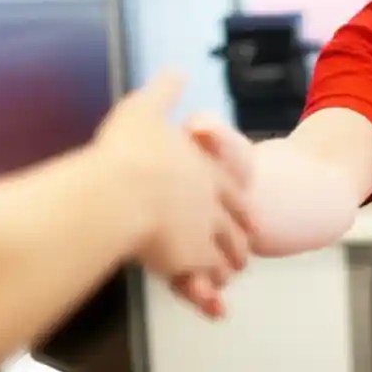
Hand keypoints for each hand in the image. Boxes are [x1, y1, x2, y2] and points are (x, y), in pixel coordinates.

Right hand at [91, 73, 251, 316]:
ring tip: (224, 283)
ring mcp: (202, 236)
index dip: (239, 208)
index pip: (233, 193)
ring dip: (224, 271)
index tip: (253, 222)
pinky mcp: (186, 263)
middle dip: (238, 245)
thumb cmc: (126, 151)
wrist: (118, 192)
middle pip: (235, 230)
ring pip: (224, 260)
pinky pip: (202, 284)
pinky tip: (209, 302)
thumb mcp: (146, 107)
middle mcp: (211, 204)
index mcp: (205, 170)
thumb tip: (176, 70)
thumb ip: (164, 91)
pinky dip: (208, 294)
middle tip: (244, 258)